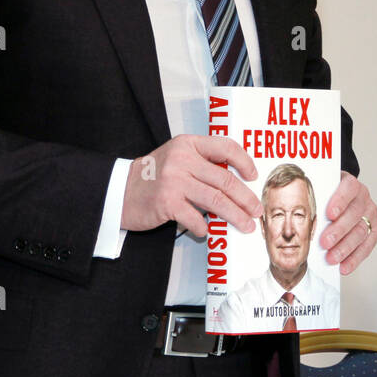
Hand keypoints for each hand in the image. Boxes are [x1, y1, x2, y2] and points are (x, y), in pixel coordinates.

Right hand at [122, 136, 260, 237]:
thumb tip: (235, 182)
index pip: (225, 147)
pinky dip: (204, 228)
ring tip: (245, 225)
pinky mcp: (167, 202)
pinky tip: (206, 232)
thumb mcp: (176, 158)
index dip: (244, 161)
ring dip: (235, 216)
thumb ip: (201, 163)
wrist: (120, 191)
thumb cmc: (151, 176)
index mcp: (187, 144)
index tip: (253, 176)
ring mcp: (174, 181)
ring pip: (216, 200)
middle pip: (225, 180)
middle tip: (256, 209)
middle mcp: (182, 159)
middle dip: (245, 198)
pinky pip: (196, 218)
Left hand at [320, 172, 376, 273]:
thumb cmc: (329, 193)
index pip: (349, 187)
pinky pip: (367, 245)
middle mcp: (363, 198)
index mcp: (351, 183)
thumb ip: (316, 195)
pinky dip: (355, 258)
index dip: (340, 201)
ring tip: (331, 258)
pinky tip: (344, 266)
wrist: (342, 195)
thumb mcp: (322, 188)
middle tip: (324, 242)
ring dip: (345, 248)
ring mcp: (370, 214)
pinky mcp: (374, 229)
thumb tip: (301, 205)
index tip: (329, 214)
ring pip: (360, 231)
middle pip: (354, 214)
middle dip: (339, 230)